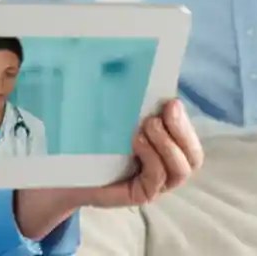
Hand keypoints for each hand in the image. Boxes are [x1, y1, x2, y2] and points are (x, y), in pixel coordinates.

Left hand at [13, 99, 203, 239]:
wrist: (63, 170)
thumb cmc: (89, 139)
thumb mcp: (111, 116)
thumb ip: (128, 101)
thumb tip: (133, 64)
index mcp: (164, 144)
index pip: (189, 136)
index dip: (185, 119)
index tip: (171, 99)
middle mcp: (165, 164)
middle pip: (193, 156)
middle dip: (182, 130)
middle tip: (166, 109)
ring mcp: (155, 182)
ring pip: (181, 169)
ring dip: (167, 144)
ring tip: (146, 126)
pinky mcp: (140, 193)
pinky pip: (157, 179)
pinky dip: (153, 159)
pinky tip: (137, 142)